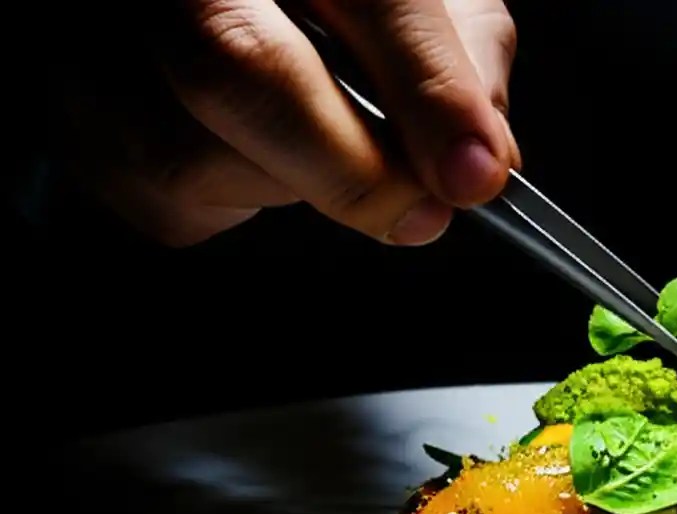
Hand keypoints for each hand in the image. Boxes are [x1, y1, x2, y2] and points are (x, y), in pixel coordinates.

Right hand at [48, 0, 518, 246]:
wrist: (202, 18)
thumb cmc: (321, 10)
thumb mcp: (410, 3)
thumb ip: (456, 55)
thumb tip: (481, 151)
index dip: (429, 86)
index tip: (475, 171)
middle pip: (243, 64)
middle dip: (353, 165)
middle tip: (422, 211)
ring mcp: (103, 38)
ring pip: (195, 146)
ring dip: (294, 185)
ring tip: (333, 161)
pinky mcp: (77, 115)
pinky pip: (165, 190)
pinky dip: (239, 200)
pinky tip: (261, 159)